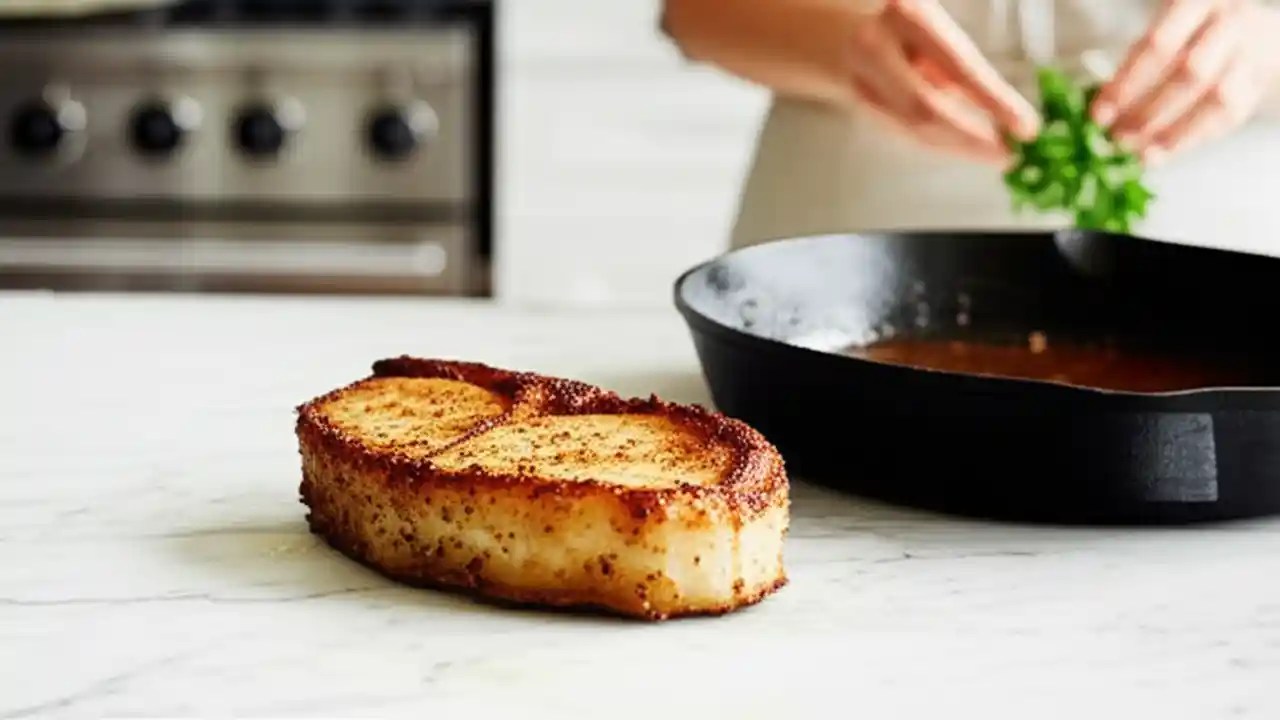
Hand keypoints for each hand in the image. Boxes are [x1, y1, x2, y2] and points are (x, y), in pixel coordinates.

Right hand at [843, 0, 1040, 164]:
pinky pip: (903, 130)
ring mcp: (858, 78)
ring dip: (956, 146)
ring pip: (912, 128)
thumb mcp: (926, 19)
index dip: (994, 102)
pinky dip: (937, 141)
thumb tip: (999, 107)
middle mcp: (875, 47)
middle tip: (1009, 155)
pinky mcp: (856, 104)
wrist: (824, 25)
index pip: (957, 67)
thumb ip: (954, 58)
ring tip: (995, 152)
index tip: (1025, 128)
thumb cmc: (893, 19)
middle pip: (925, 111)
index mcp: (905, 15)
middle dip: (971, 139)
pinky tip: (962, 145)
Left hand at [1090, 0, 1279, 164]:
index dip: (1125, 84)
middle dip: (1146, 111)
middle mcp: (1228, 26)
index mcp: (1196, 4)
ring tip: (1134, 150)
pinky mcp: (1254, 87)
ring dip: (1169, 131)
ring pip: (1214, 98)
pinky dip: (1188, 140)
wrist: (1251, 36)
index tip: (1099, 115)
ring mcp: (1247, 56)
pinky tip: (1158, 153)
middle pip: (1189, 73)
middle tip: (1116, 136)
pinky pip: (1225, 118)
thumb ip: (1136, 63)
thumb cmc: (1191, 36)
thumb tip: (1100, 111)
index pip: (1159, 45)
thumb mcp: (1165, 32)